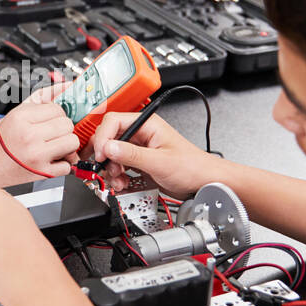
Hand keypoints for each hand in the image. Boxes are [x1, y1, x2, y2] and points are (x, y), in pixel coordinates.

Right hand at [0, 83, 78, 187]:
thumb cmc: (1, 142)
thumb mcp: (15, 114)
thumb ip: (41, 98)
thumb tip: (66, 86)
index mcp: (21, 117)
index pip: (57, 108)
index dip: (57, 114)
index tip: (51, 120)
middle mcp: (29, 135)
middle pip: (67, 124)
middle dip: (64, 129)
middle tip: (53, 133)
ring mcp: (37, 154)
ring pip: (72, 142)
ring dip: (67, 145)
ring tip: (55, 146)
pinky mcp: (42, 172)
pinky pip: (68, 165)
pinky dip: (63, 164)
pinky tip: (51, 160)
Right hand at [88, 111, 220, 197]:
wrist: (204, 183)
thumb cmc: (193, 167)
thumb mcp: (160, 161)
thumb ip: (132, 155)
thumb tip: (108, 148)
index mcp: (147, 124)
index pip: (113, 121)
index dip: (103, 137)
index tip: (101, 154)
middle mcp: (141, 135)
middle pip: (109, 138)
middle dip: (105, 156)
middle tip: (108, 168)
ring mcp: (139, 150)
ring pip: (112, 155)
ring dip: (111, 170)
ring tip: (119, 179)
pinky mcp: (139, 164)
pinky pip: (120, 168)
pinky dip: (117, 177)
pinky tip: (123, 184)